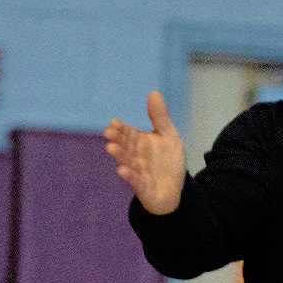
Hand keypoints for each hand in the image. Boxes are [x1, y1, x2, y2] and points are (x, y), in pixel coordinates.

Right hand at [103, 92, 186, 215]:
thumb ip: (160, 118)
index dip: (122, 129)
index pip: (129, 133)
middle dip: (118, 140)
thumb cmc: (167, 162)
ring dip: (120, 156)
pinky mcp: (143, 187)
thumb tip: (154, 92)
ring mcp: (138, 172)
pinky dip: (130, 176)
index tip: (114, 123)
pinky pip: (136, 181)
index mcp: (140, 142)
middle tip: (108, 133)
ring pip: (128, 162)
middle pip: (126, 146)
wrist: (174, 189)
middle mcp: (136, 156)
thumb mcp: (168, 136)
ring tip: (111, 148)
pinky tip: (122, 171)